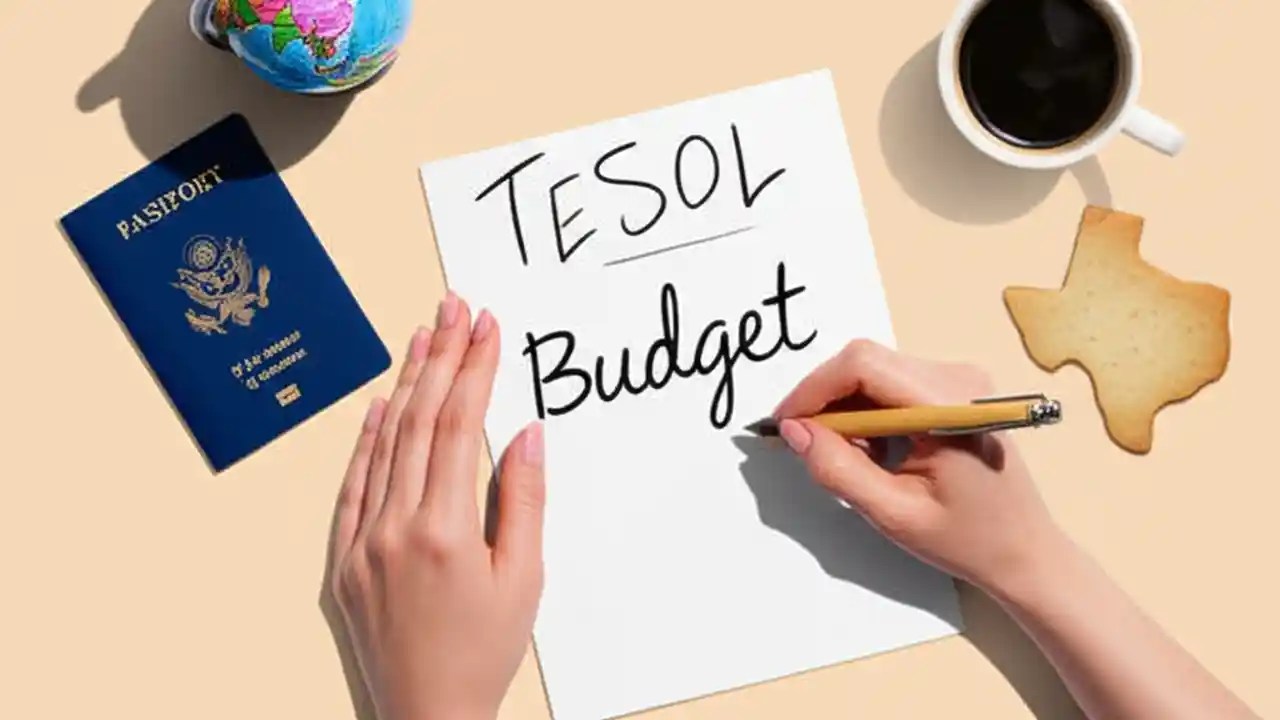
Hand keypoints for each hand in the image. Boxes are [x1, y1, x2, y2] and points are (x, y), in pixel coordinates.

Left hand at [330, 294, 544, 719]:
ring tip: (422, 335)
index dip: (475, 368)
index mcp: (444, 530)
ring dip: (405, 384)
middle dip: (440, 356)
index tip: (487, 326)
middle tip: (454, 307)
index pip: (461, 425)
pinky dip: (368, 440)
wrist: (428, 716)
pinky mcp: (343, 559)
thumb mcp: (524, 579)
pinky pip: (353, 485)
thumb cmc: (484, 652)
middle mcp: (395, 527)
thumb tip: (528, 432)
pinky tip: (381, 404)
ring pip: (384, 443)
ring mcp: (362, 542)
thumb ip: (524, 499)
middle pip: (420, 421)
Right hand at [773, 340, 1063, 595]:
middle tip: (805, 445)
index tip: (785, 426)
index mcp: (950, 406)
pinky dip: (868, 412)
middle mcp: (959, 379)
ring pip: (874, 371)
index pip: (863, 365)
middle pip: (865, 362)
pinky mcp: (956, 389)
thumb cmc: (969, 540)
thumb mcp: (894, 514)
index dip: (813, 389)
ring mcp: (960, 380)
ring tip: (851, 458)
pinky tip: (876, 452)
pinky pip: (892, 383)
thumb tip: (794, 431)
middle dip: (825, 400)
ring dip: (847, 409)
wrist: (1026, 551)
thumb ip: (839, 470)